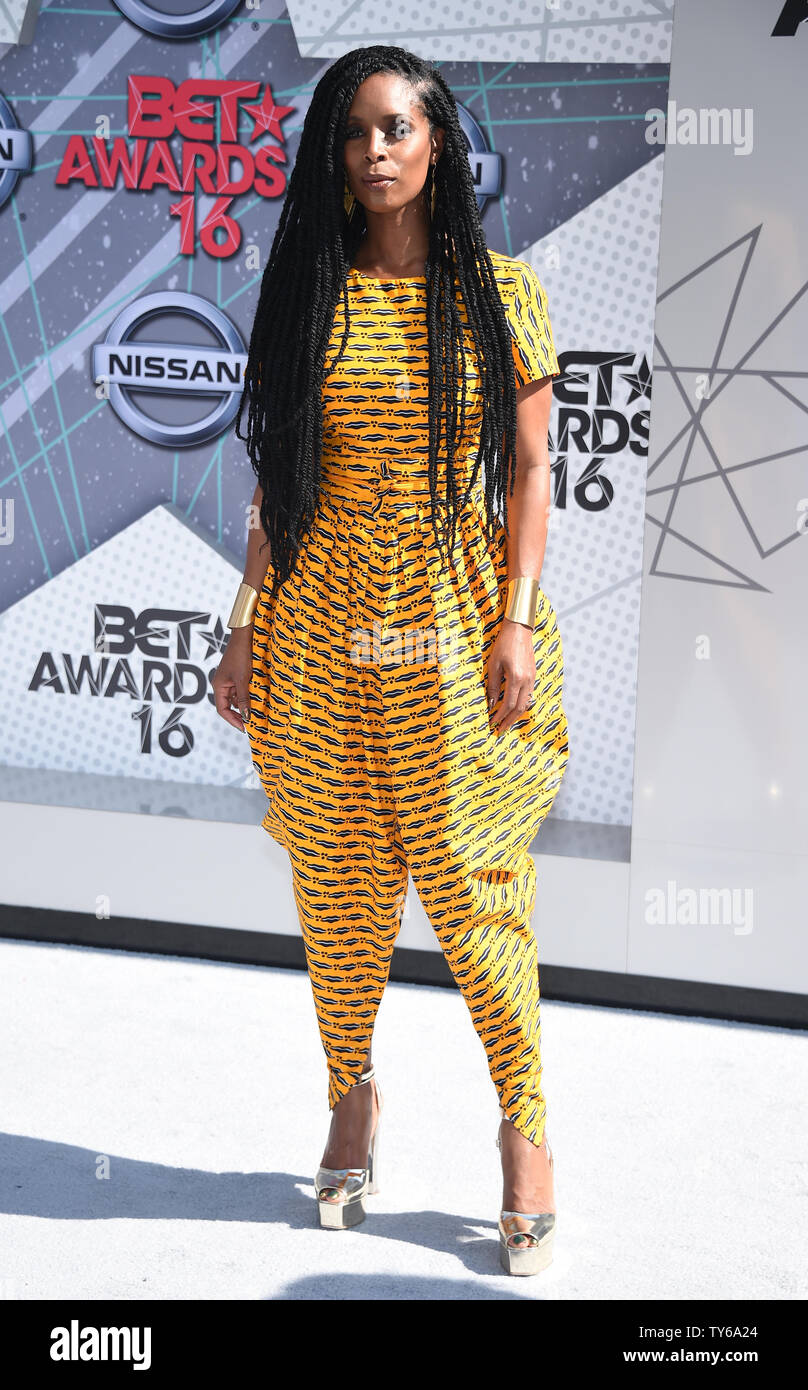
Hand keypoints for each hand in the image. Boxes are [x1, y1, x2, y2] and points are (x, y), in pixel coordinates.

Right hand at [212, 625, 252, 732]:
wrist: (245, 635)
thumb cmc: (241, 655)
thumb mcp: (243, 679)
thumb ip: (244, 698)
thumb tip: (246, 716)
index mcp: (218, 686)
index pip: (222, 710)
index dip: (233, 720)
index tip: (245, 728)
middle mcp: (222, 685)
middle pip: (230, 705)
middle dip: (241, 713)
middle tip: (254, 722)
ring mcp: (231, 680)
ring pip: (239, 698)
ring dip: (248, 704)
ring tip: (260, 710)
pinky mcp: (239, 675)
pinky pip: (244, 690)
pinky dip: (251, 695)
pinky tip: (260, 697)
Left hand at [487, 619, 535, 733]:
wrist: (519, 630)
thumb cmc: (504, 645)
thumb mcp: (494, 665)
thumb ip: (493, 685)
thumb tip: (491, 702)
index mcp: (516, 678)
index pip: (508, 704)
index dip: (500, 715)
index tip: (492, 722)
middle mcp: (527, 680)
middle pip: (519, 707)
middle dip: (509, 720)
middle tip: (500, 729)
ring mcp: (532, 678)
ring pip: (526, 703)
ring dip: (516, 714)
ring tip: (507, 722)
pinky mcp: (533, 675)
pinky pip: (529, 695)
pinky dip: (521, 704)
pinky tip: (514, 707)